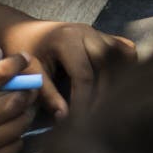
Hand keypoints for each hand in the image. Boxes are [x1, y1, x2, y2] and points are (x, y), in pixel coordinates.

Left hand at [0, 22, 135, 115]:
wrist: (25, 30)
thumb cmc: (26, 52)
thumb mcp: (31, 72)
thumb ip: (47, 94)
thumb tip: (66, 117)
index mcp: (67, 39)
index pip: (84, 75)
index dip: (84, 101)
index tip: (80, 122)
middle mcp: (87, 32)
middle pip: (107, 66)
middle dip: (104, 94)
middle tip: (95, 117)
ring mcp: (99, 32)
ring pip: (122, 56)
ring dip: (118, 80)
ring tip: (108, 103)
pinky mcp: (105, 36)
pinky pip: (125, 49)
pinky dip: (126, 66)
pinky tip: (117, 85)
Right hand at [0, 54, 36, 152]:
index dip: (15, 64)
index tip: (24, 58)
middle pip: (16, 101)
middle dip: (28, 90)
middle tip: (31, 85)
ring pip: (21, 123)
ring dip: (26, 112)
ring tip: (22, 105)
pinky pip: (16, 145)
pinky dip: (18, 134)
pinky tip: (10, 128)